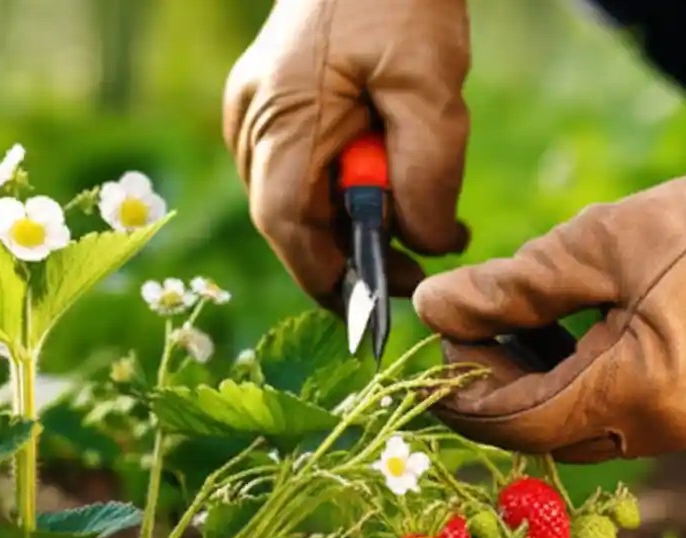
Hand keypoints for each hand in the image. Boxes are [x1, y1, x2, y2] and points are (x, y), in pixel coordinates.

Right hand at [223, 0, 471, 307]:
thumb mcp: (431, 85)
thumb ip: (428, 174)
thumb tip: (425, 246)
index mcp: (281, 113)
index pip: (286, 223)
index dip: (328, 276)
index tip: (380, 304)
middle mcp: (254, 117)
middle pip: (290, 218)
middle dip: (352, 253)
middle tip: (419, 264)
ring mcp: (256, 108)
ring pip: (297, 196)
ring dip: (354, 219)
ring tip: (423, 217)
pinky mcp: (272, 102)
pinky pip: (301, 167)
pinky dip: (345, 188)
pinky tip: (392, 175)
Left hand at [412, 109, 685, 462]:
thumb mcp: (588, 248)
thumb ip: (504, 289)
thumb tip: (429, 309)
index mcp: (641, 391)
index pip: (521, 420)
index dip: (465, 390)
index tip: (434, 346)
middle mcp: (666, 429)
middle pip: (545, 433)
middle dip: (493, 389)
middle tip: (462, 331)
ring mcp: (685, 429)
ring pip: (575, 431)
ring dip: (529, 389)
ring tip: (503, 328)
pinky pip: (611, 420)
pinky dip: (570, 388)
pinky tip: (552, 339)